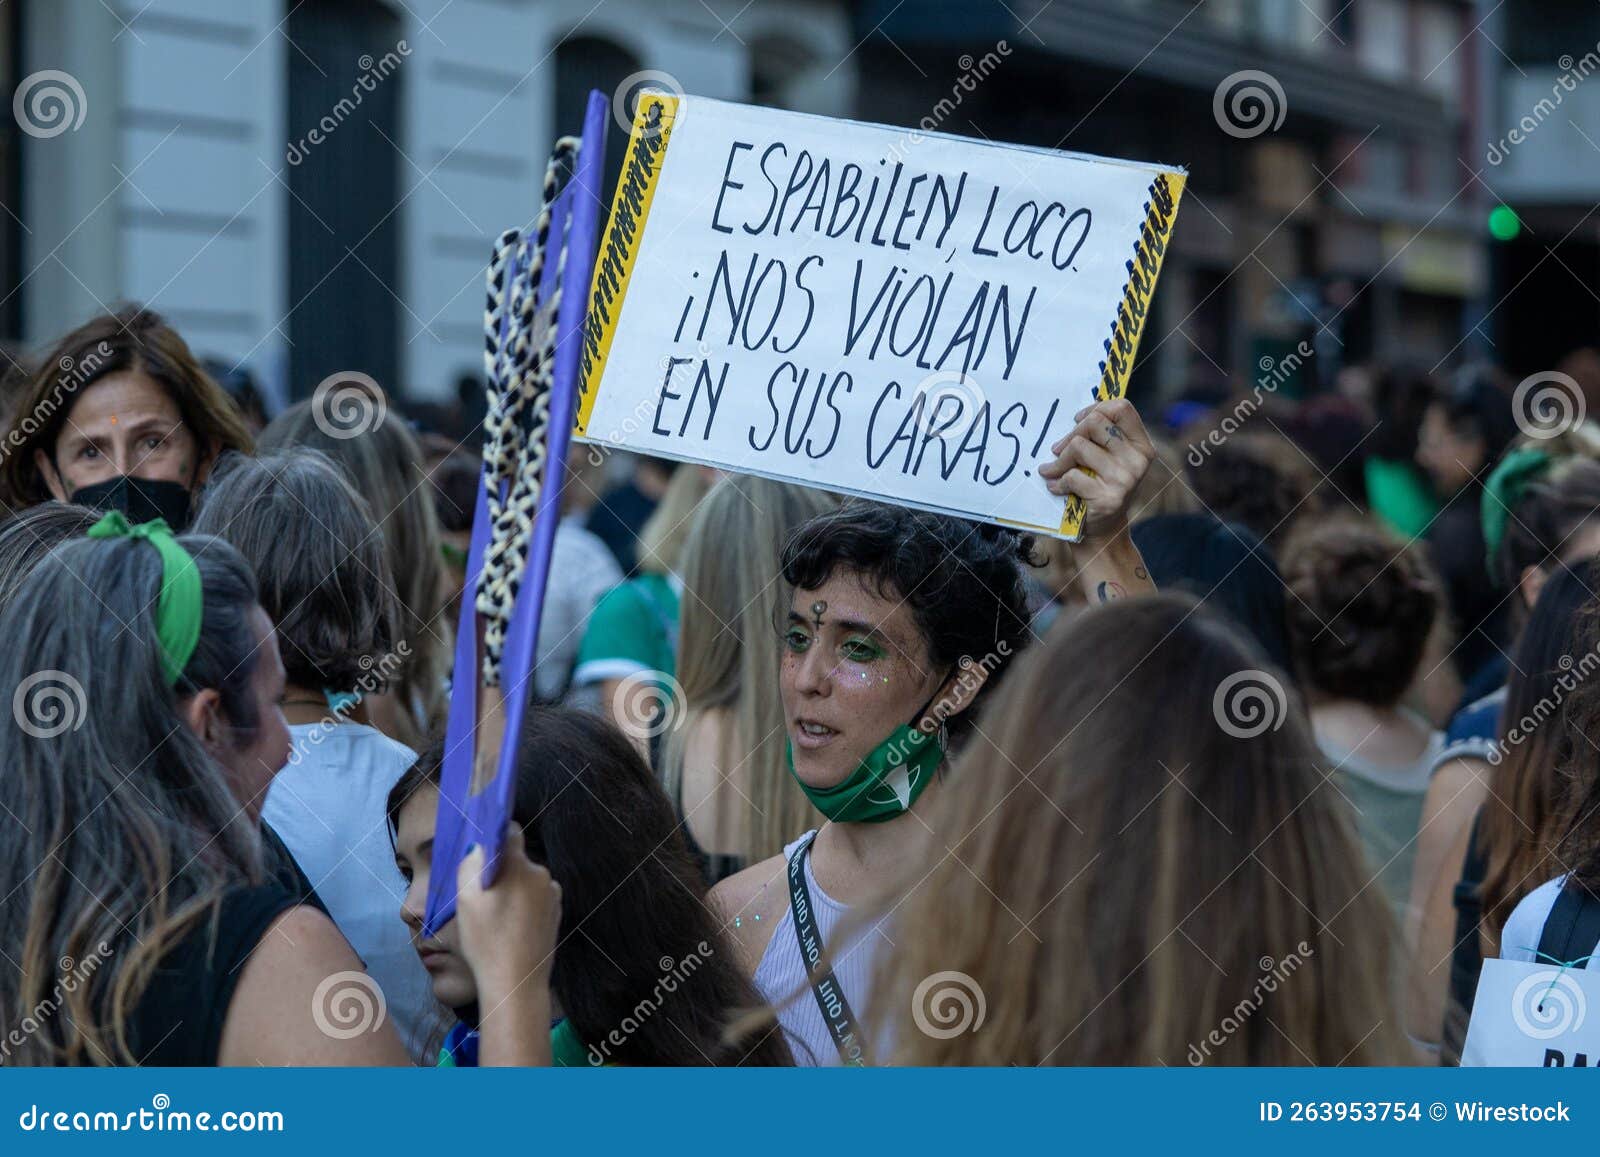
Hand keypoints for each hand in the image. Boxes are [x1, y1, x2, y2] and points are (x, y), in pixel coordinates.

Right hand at [456, 826, 561, 996]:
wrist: (516, 983)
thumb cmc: (486, 941)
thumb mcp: (466, 901)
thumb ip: (471, 865)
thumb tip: (479, 846)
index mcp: (520, 865)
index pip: (510, 832)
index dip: (494, 838)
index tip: (482, 854)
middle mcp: (541, 873)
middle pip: (518, 859)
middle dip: (502, 870)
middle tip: (483, 896)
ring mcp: (553, 894)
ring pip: (527, 880)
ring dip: (514, 888)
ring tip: (497, 917)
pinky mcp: (558, 912)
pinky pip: (537, 897)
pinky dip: (525, 904)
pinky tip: (512, 926)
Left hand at [1038, 397, 1155, 540]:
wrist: (1103, 531)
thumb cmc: (1102, 487)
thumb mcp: (1112, 459)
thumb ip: (1104, 436)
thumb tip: (1079, 415)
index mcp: (1142, 446)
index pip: (1122, 408)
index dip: (1096, 408)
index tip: (1078, 421)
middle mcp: (1137, 461)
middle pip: (1095, 423)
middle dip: (1070, 434)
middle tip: (1058, 449)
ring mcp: (1124, 480)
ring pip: (1079, 447)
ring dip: (1059, 461)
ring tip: (1053, 471)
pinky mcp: (1107, 498)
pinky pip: (1071, 475)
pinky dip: (1057, 482)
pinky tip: (1057, 488)